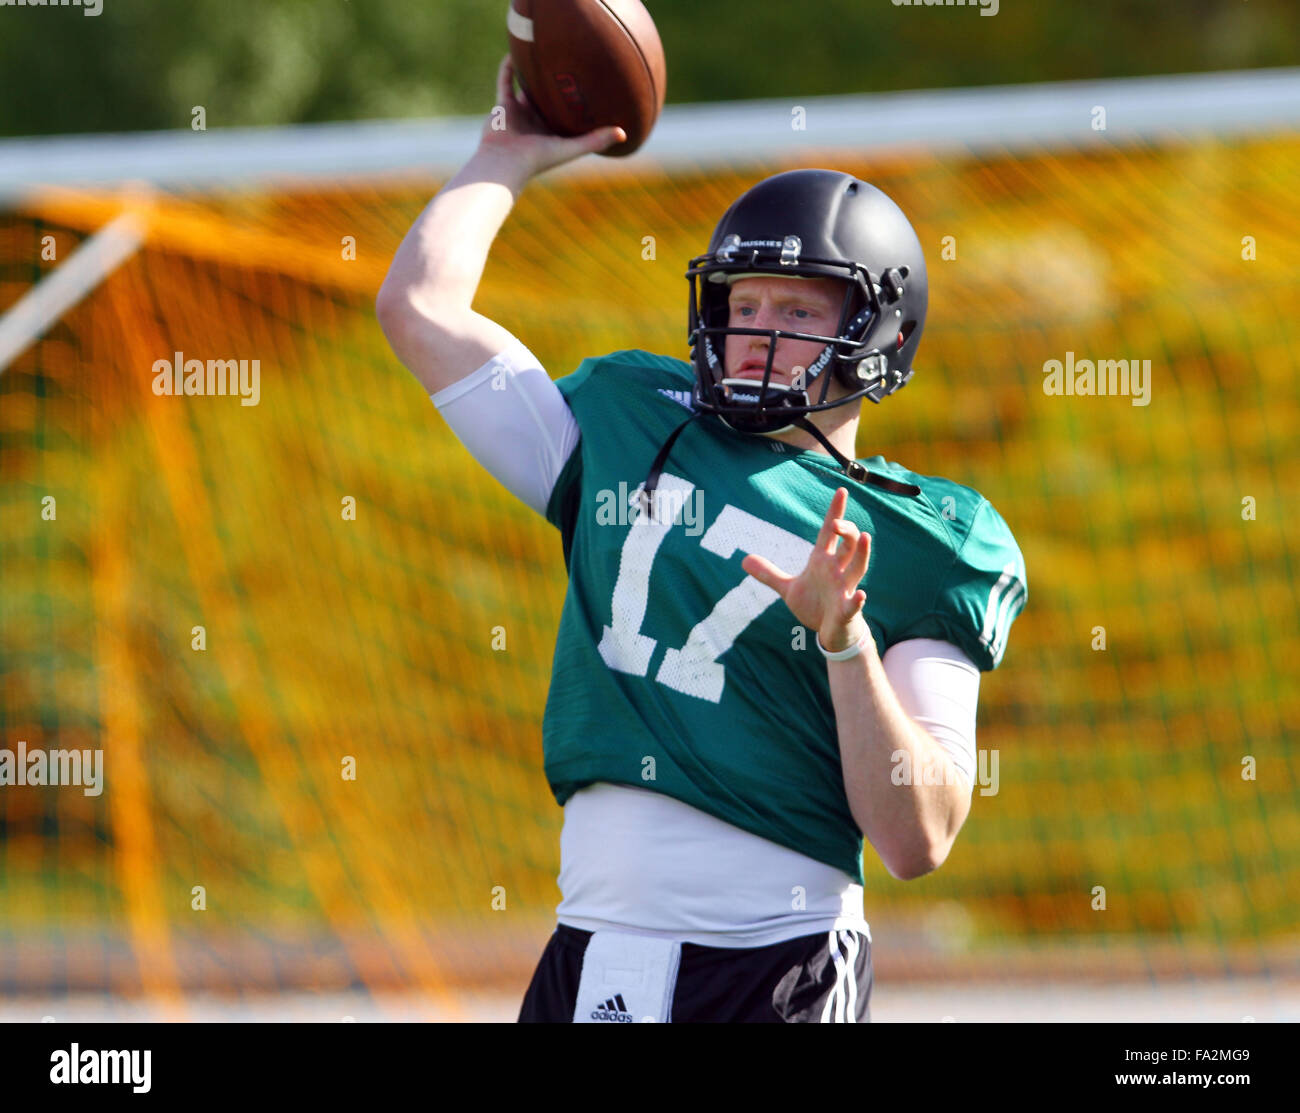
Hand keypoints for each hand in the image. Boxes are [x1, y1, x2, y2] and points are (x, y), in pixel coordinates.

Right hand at [478, 55, 626, 180]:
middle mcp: (535, 123)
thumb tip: (624, 133)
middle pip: (547, 100)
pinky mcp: (502, 107)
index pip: (566, 116)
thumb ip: (596, 140)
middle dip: (556, 87)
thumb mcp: (572, 148)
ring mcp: (518, 114)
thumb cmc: (539, 158)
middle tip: (569, 65)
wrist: (505, 161)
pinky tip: (515, 52)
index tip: (590, 87)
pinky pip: (505, 83)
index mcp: (552, 134)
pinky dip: (508, 68)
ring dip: (532, 75)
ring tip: (542, 55)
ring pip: (526, 89)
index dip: (576, 103)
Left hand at [742, 487, 871, 653]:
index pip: (830, 533)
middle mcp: (837, 571)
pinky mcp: (846, 611)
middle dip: (847, 532)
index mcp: (823, 562)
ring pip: (857, 568)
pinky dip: (857, 600)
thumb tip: (743, 559)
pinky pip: (853, 604)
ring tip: (866, 537)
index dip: (836, 512)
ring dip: (861, 554)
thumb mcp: (788, 589)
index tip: (841, 490)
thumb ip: (769, 573)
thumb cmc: (815, 606)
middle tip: (838, 523)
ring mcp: (844, 590)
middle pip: (848, 546)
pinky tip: (860, 595)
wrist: (831, 633)